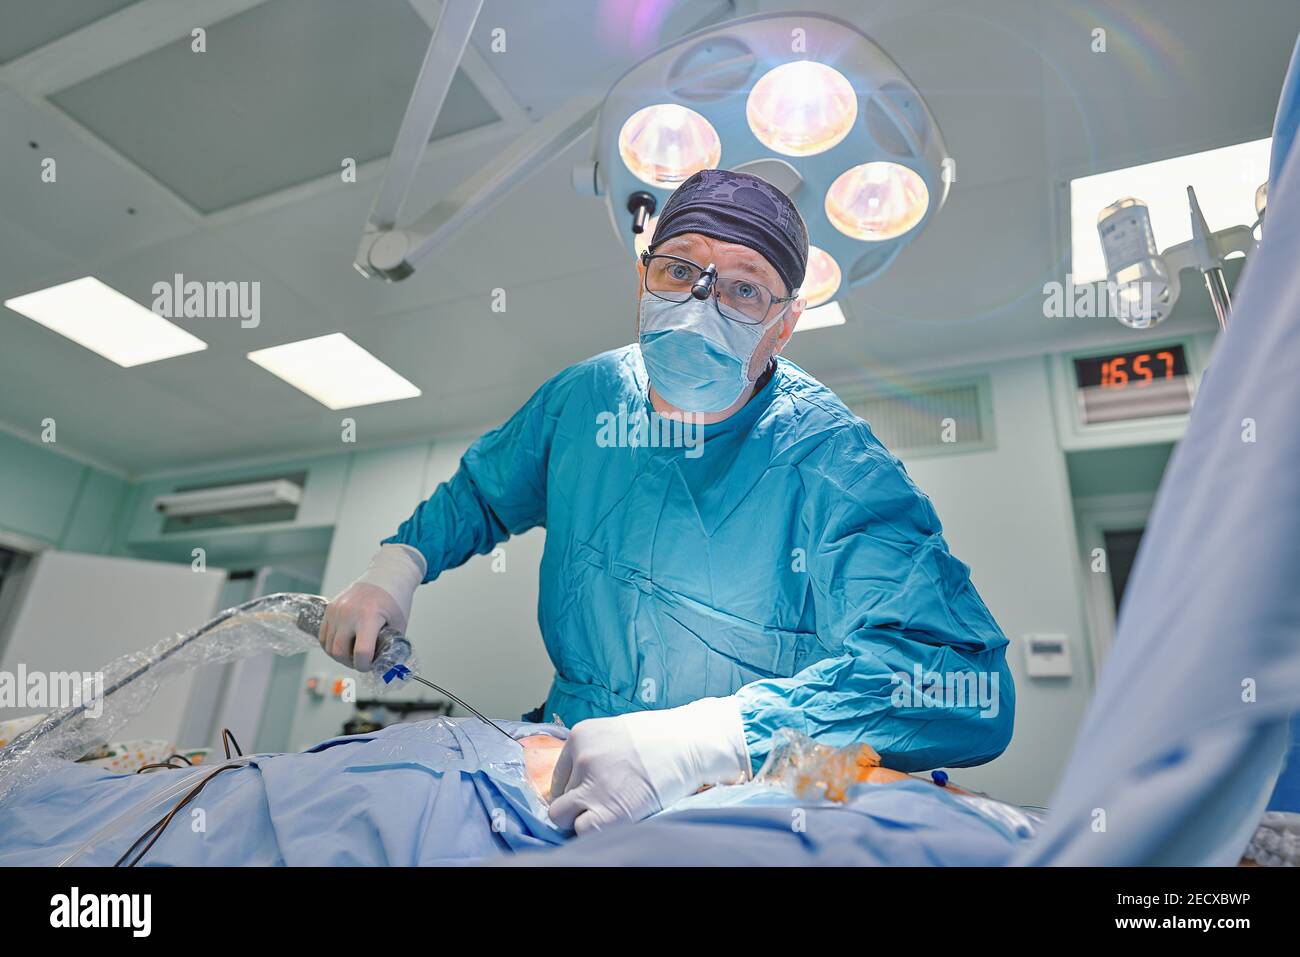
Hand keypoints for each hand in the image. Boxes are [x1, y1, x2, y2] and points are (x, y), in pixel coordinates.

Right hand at [319, 544, 424, 670]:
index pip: (361, 652)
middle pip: (338, 652)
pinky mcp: (330, 608)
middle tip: (361, 662)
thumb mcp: (399, 624)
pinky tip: (343, 644)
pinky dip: (330, 644)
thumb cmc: (395, 598)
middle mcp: (349, 613)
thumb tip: (383, 666)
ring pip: (327, 645)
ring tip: (352, 653)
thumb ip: (390, 646)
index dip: (365, 666)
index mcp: (369, 616)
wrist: (387, 574)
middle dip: (349, 663)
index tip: (370, 665)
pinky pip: (323, 634)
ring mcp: (336, 609)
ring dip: (339, 655)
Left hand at [547, 697, 749, 833]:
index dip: (575, 789)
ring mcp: (592, 785)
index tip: (592, 794)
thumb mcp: (617, 733)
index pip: (560, 775)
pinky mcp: (608, 812)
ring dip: (581, 819)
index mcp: (580, 736)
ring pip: (562, 816)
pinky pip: (583, 831)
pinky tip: (615, 822)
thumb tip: (581, 783)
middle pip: (559, 796)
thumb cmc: (663, 738)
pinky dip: (594, 831)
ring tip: (607, 814)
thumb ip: (595, 754)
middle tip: (602, 804)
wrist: (693, 743)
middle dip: (576, 804)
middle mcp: (581, 759)